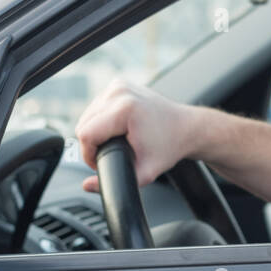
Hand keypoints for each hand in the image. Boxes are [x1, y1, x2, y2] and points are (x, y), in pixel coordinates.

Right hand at [73, 78, 194, 192]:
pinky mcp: (118, 84)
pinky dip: (101, 119)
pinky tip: (118, 128)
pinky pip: (97, 106)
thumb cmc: (170, 147)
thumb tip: (87, 186)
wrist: (187, 127)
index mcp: (125, 108)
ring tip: (116, 141)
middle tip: (112, 154)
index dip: (89, 154)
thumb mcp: (145, 171)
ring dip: (96, 131)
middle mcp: (119, 92)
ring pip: (88, 114)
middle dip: (92, 143)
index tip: (101, 162)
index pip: (86, 133)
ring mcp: (118, 85)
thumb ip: (116, 181)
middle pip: (83, 123)